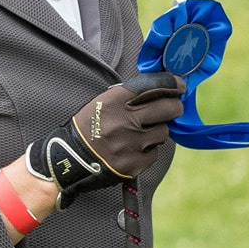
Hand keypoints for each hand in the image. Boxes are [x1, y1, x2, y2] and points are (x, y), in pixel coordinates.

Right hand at [26, 72, 184, 206]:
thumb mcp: (101, 103)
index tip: (180, 85)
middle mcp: (126, 120)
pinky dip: (148, 151)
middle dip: (175, 106)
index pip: (154, 85)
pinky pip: (154, 153)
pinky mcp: (134, 164)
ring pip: (163, 132)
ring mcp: (132, 143)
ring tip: (142, 134)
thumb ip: (128, 97)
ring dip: (157, 131)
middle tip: (174, 108)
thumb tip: (158, 91)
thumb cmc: (86, 128)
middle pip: (168, 108)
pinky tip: (134, 150)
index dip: (172, 84)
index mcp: (116, 101)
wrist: (67, 160)